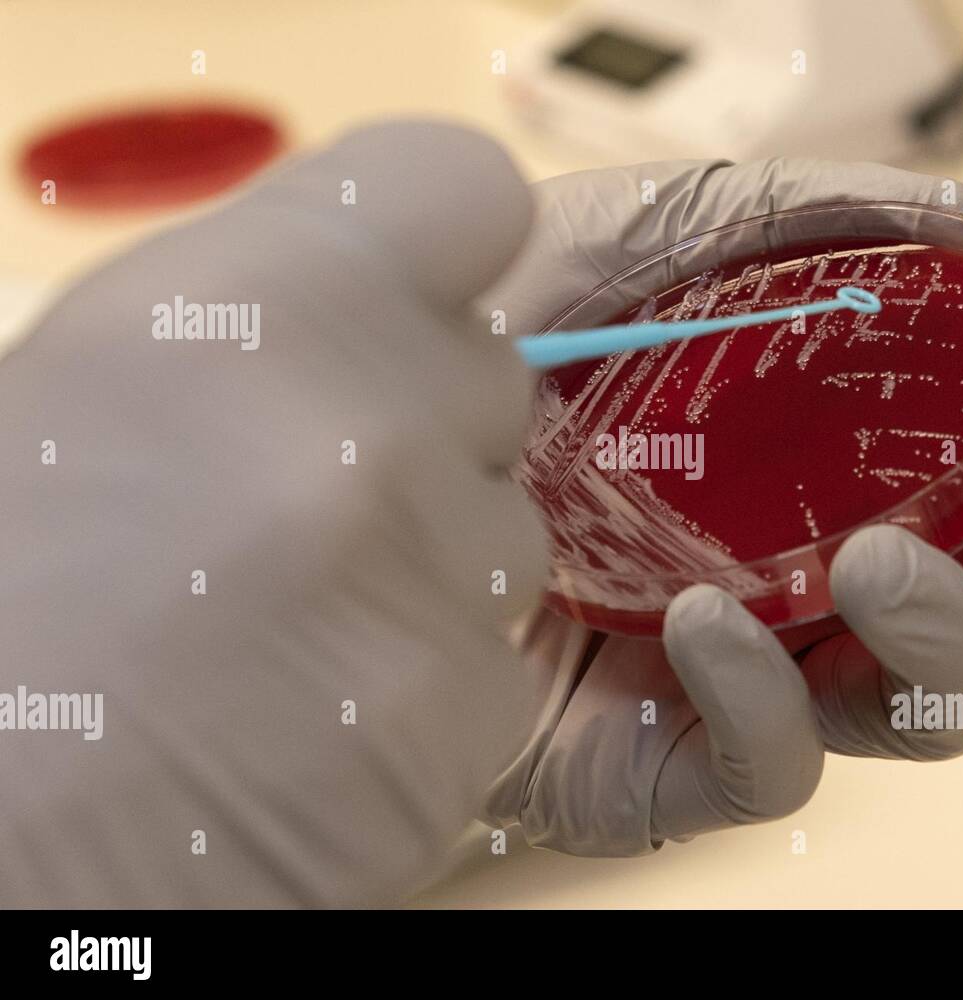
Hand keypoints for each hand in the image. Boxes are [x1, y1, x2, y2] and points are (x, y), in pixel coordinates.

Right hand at [0, 123, 548, 903]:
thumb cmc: (1, 589)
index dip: (436, 252)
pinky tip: (315, 725)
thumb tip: (364, 301)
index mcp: (250, 301)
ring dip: (431, 568)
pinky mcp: (462, 721)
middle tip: (309, 500)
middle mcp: (370, 423)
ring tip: (293, 632)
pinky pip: (493, 666)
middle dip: (424, 431)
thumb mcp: (91, 382)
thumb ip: (257, 319)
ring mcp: (432, 581)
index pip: (461, 192)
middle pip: (491, 383)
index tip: (407, 301)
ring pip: (505, 534)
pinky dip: (427, 692)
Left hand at [483, 159, 962, 853]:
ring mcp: (760, 676)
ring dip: (941, 631)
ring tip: (872, 558)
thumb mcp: (641, 240)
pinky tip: (705, 622)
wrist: (358, 467)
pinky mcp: (674, 763)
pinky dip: (768, 703)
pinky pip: (777, 768)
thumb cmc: (510, 352)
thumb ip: (792, 217)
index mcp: (842, 461)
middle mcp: (823, 574)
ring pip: (932, 706)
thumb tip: (956, 215)